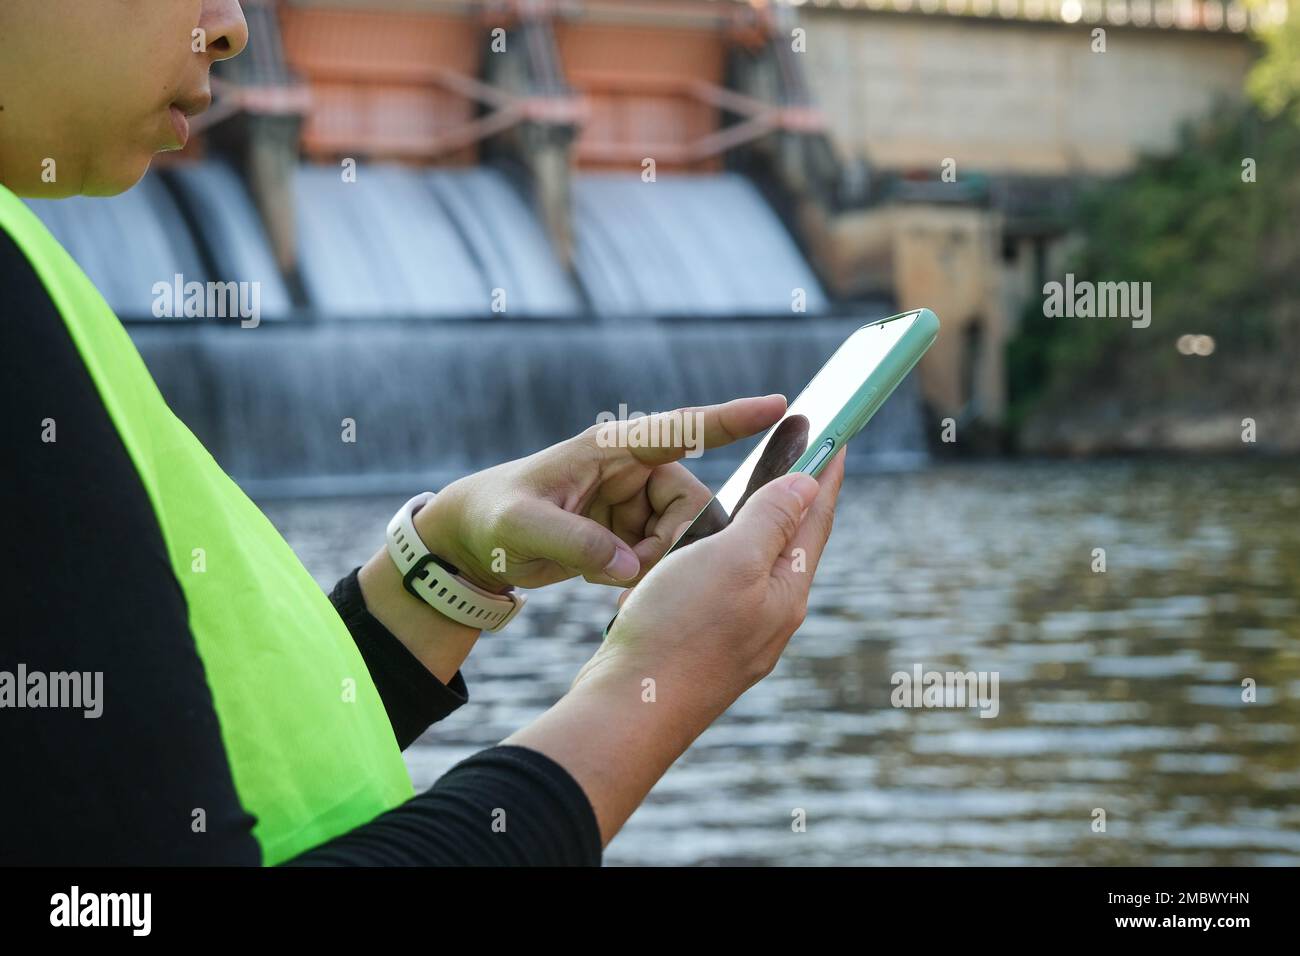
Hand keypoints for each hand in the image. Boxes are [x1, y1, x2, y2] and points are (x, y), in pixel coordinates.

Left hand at [413, 395, 787, 592]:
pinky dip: (640, 575)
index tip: (779, 406)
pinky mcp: (631, 530)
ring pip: (682, 536)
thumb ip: (577, 545)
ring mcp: (635, 501)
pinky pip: (663, 556)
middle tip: (629, 572)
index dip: (732, 418)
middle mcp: (631, 470)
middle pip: (691, 504)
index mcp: (611, 449)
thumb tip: (633, 568)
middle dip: (673, 544)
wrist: (475, 539)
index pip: (682, 429)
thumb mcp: (523, 530)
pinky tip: (600, 578)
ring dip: (654, 564)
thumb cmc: (493, 517)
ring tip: (604, 577)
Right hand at [507, 449, 845, 842]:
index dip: (826, 474)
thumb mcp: (731, 560)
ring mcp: (740, 637)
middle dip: (796, 502)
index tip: (838, 437)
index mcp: (786, 590)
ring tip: (757, 501)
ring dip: (758, 531)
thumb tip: (806, 485)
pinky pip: (722, 593)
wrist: (630, 710)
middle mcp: (771, 616)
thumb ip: (771, 520)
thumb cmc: (678, 631)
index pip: (816, 519)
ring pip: (756, 570)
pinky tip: (703, 560)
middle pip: (792, 545)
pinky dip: (721, 563)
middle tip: (803, 462)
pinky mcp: (706, 649)